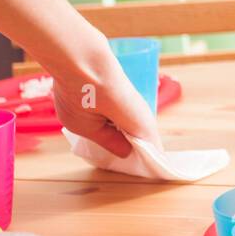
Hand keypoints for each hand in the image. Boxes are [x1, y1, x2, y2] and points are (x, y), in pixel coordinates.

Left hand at [49, 34, 161, 157]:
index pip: (153, 154)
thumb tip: (127, 152)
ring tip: (107, 149)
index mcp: (141, 128)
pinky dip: (122, 126)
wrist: (82, 58)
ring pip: (136, 128)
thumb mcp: (87, 128)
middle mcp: (144, 115)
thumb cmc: (82, 95)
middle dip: (135, 153)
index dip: (146, 167)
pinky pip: (129, 117)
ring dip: (127, 138)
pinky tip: (105, 129)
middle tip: (116, 166)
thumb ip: (108, 142)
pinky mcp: (127, 95)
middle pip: (145, 141)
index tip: (137, 178)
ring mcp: (136, 103)